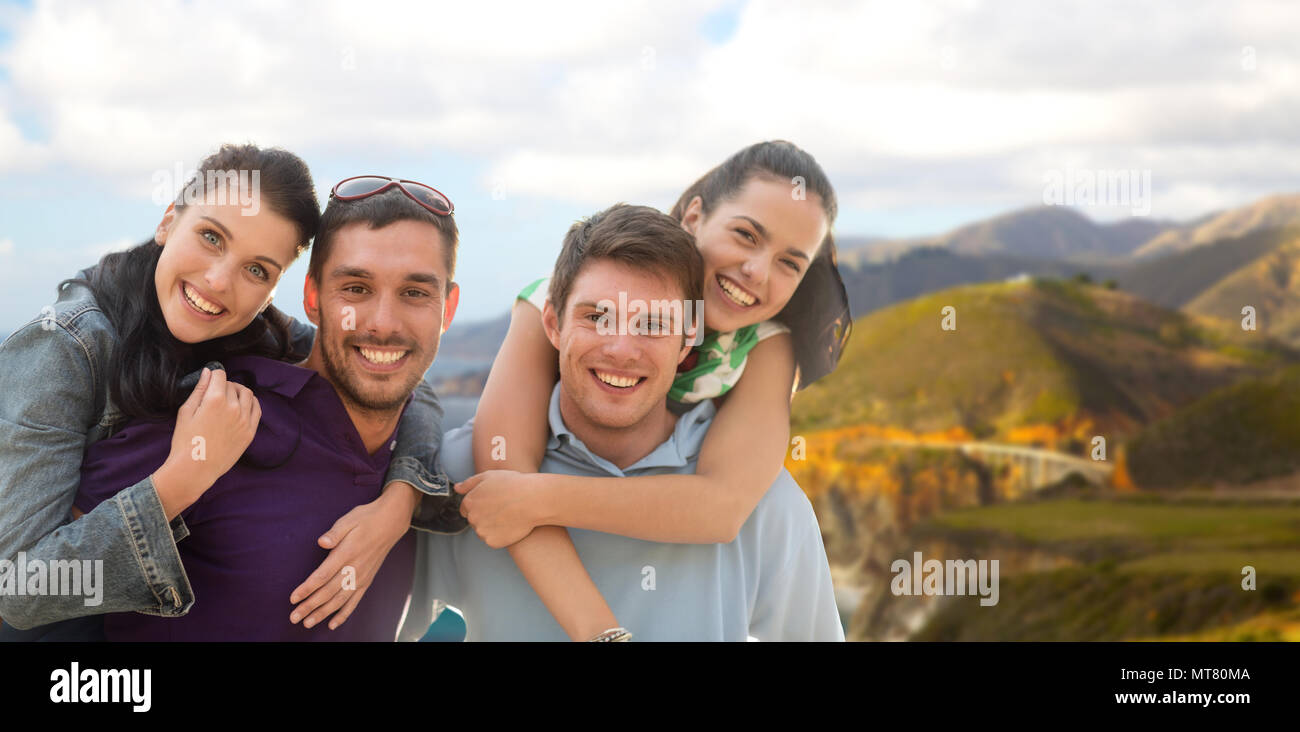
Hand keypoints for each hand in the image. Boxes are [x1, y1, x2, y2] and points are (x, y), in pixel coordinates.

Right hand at [154, 368, 260, 516]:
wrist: (195, 468)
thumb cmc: (185, 441)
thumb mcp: (186, 412)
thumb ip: (199, 390)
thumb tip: (208, 372)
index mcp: (215, 400)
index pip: (220, 375)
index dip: (214, 375)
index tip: (210, 380)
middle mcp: (233, 408)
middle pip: (232, 385)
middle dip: (223, 385)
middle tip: (214, 393)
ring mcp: (244, 420)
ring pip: (247, 394)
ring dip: (238, 391)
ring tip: (229, 398)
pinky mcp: (250, 432)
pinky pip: (257, 409)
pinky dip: (251, 402)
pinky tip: (242, 405)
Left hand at [289, 485, 415, 629]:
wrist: (391, 522)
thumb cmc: (366, 518)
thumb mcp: (349, 519)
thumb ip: (335, 532)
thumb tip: (322, 542)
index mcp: (347, 553)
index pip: (323, 575)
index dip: (307, 588)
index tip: (293, 598)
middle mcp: (354, 568)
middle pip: (328, 592)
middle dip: (310, 606)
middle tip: (294, 618)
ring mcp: (362, 576)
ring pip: (340, 600)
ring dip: (323, 613)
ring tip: (307, 623)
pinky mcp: (367, 580)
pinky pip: (355, 601)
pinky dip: (344, 614)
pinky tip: (332, 624)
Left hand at [455, 470, 542, 548]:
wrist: (533, 500)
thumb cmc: (513, 485)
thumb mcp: (489, 476)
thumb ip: (469, 483)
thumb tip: (456, 488)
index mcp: (469, 501)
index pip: (465, 509)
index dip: (479, 505)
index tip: (492, 504)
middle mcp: (472, 517)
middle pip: (474, 520)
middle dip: (485, 516)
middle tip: (503, 509)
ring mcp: (481, 531)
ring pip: (483, 531)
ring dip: (492, 526)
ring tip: (508, 516)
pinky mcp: (492, 542)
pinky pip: (493, 540)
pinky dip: (500, 536)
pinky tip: (511, 526)